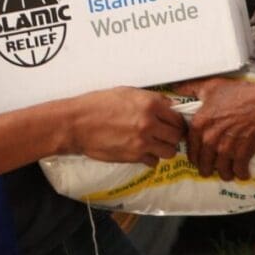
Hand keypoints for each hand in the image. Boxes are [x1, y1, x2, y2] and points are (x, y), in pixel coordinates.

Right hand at [67, 87, 185, 167]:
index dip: (176, 121)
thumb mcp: (126, 92)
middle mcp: (150, 123)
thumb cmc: (97, 105)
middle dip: (173, 136)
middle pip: (177, 135)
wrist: (77, 124)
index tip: (173, 124)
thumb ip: (150, 100)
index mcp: (150, 104)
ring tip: (155, 144)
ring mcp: (143, 141)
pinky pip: (153, 161)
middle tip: (165, 135)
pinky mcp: (134, 156)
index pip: (177, 117)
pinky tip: (142, 151)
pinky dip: (150, 158)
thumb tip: (168, 107)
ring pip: (169, 151)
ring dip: (164, 148)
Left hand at [184, 76, 254, 181]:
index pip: (191, 150)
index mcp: (200, 124)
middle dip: (208, 169)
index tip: (199, 159)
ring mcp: (227, 148)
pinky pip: (239, 171)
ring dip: (225, 173)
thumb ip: (191, 88)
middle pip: (205, 164)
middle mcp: (210, 139)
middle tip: (211, 170)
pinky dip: (241, 174)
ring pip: (222, 170)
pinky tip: (243, 173)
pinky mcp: (243, 154)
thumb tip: (175, 87)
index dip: (195, 156)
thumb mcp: (212, 86)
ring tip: (228, 173)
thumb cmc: (240, 93)